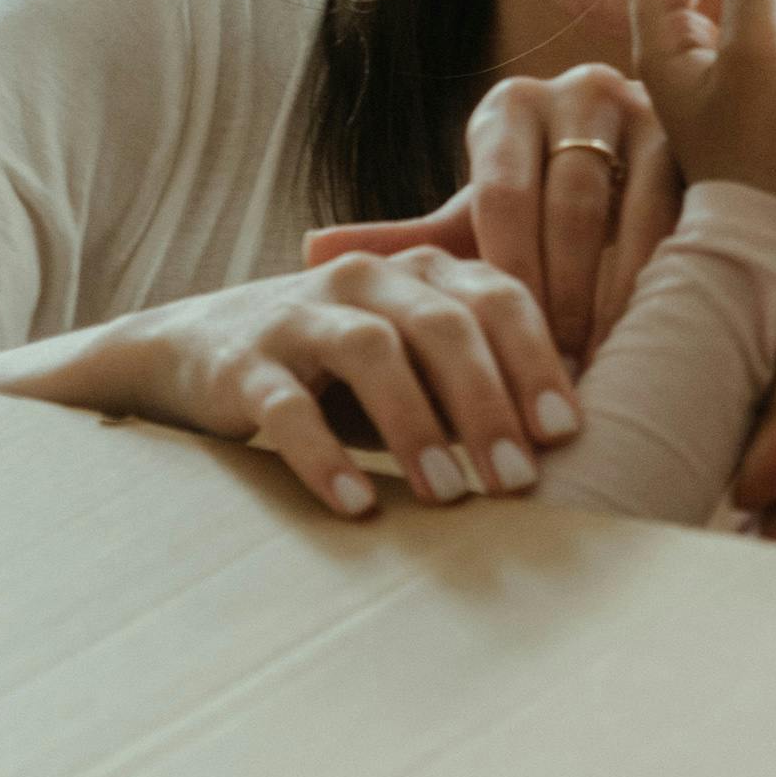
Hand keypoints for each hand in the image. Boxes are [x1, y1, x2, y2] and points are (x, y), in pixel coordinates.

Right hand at [82, 247, 579, 515]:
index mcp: (423, 272)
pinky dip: (324, 456)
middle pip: (443, 324)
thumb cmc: (340, 368)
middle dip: (488, 403)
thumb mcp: (416, 357)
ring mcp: (301, 315)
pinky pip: (286, 406)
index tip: (566, 434)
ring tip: (448, 497)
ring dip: (417, 427)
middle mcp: (367, 280)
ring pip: (372, 354)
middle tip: (517, 479)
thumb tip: (580, 438)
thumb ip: (484, 374)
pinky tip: (357, 504)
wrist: (195, 351)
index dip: (536, 363)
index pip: (498, 300)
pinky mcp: (242, 362)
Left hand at [309, 65, 675, 364]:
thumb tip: (308, 252)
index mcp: (509, 108)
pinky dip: (656, 274)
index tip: (503, 350)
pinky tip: (646, 328)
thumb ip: (406, 242)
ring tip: (596, 362)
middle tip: (553, 372)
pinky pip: (674, 210)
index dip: (508, 276)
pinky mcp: (691, 135)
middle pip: (566, 204)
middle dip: (560, 295)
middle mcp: (575, 91)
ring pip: (624, 208)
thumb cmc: (539, 219)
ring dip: (609, 293)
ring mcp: (640, 107)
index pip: (503, 194)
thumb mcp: (475, 227)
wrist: (631, 181)